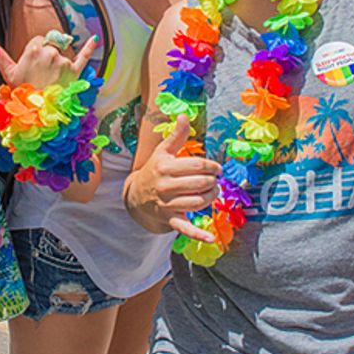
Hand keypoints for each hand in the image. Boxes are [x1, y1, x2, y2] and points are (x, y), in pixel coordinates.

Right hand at [0, 33, 97, 88]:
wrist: (38, 112)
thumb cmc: (22, 93)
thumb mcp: (9, 73)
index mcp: (34, 49)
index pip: (38, 40)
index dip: (36, 51)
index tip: (33, 64)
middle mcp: (50, 52)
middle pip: (51, 44)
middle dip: (47, 55)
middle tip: (42, 73)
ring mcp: (64, 61)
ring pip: (62, 53)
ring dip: (58, 62)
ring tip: (51, 78)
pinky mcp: (75, 71)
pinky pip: (84, 56)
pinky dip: (89, 47)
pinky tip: (94, 39)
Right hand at [126, 114, 220, 239]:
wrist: (136, 196)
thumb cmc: (155, 170)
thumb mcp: (163, 152)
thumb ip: (177, 135)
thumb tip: (184, 115)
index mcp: (165, 167)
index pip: (197, 166)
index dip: (212, 166)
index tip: (217, 168)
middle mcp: (165, 186)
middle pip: (200, 184)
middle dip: (212, 182)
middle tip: (214, 180)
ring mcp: (167, 204)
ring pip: (198, 202)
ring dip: (210, 198)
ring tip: (212, 192)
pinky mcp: (170, 219)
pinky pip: (185, 228)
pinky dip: (198, 235)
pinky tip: (211, 239)